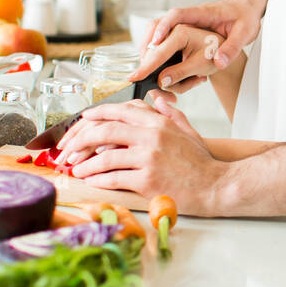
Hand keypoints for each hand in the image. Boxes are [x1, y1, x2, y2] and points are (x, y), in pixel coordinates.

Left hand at [57, 94, 227, 214]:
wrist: (217, 186)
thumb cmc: (201, 162)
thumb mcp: (187, 131)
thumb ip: (170, 114)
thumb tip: (157, 99)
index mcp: (159, 122)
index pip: (120, 111)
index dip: (96, 114)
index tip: (82, 121)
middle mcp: (152, 136)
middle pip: (105, 131)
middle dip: (80, 140)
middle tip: (68, 150)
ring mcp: (149, 158)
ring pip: (104, 156)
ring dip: (85, 164)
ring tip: (76, 169)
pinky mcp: (148, 180)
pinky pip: (113, 178)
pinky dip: (97, 179)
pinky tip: (90, 181)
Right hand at [131, 0, 261, 88]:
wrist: (247, 8)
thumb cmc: (245, 16)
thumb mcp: (244, 33)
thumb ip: (232, 48)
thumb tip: (219, 63)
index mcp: (203, 13)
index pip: (177, 15)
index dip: (163, 27)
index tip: (155, 43)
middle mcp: (190, 17)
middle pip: (160, 23)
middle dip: (148, 41)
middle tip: (143, 62)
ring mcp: (186, 23)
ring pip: (158, 30)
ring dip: (149, 46)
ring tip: (145, 64)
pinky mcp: (185, 30)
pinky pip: (165, 37)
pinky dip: (157, 49)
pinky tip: (155, 63)